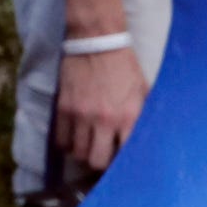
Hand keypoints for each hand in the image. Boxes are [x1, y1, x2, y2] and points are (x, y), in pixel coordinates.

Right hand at [54, 44, 147, 170]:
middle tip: (102, 156)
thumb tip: (145, 137)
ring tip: (87, 147)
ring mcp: (80, 115)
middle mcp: (103, 120)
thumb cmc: (124, 67)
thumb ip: (143, 116)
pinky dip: (66, 144)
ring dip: (83, 153)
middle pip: (96, 161)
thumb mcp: (143, 91)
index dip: (123, 163)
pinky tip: (73, 139)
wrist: (97, 42)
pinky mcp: (63, 108)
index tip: (122, 163)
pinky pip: (61, 139)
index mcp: (128, 117)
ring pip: (77, 152)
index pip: (124, 155)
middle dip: (99, 163)